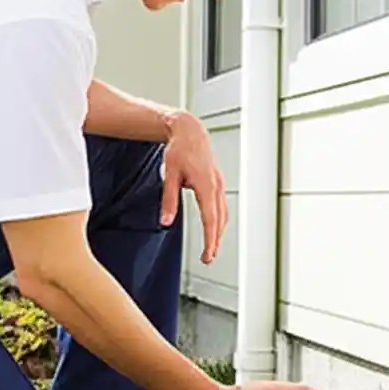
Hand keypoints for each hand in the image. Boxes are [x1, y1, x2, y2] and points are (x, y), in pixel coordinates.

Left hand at [160, 111, 227, 263]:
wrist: (190, 131)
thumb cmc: (179, 150)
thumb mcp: (169, 175)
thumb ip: (169, 200)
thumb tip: (165, 222)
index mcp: (205, 185)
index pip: (210, 219)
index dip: (210, 240)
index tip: (208, 255)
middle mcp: (216, 186)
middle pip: (220, 220)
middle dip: (216, 241)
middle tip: (208, 258)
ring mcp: (219, 183)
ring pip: (223, 213)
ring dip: (219, 232)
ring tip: (212, 247)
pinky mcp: (218, 182)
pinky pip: (222, 205)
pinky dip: (219, 219)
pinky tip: (214, 227)